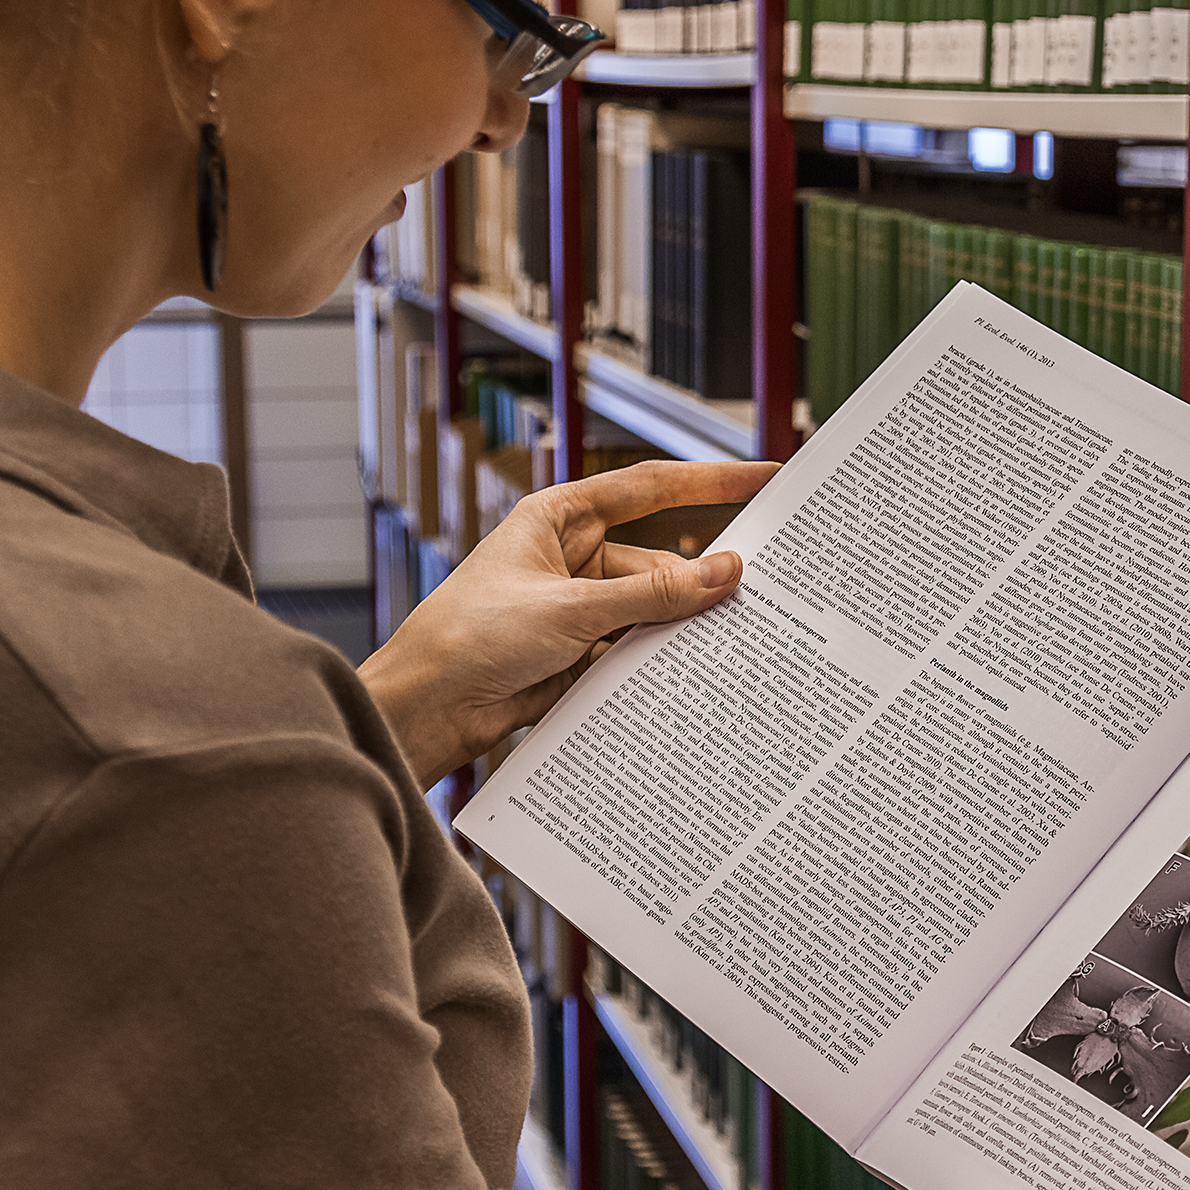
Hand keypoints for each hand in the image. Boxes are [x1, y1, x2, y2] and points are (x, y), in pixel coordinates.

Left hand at [359, 459, 777, 786]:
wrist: (424, 711)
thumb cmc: (470, 639)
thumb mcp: (571, 610)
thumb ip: (654, 595)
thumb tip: (726, 572)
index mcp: (558, 518)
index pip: (650, 487)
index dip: (711, 480)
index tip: (764, 477)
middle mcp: (571, 557)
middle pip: (659, 559)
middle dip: (702, 577)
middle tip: (765, 585)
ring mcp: (577, 607)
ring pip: (653, 609)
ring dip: (683, 626)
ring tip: (734, 637)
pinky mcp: (579, 653)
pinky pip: (637, 648)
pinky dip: (662, 659)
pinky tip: (695, 671)